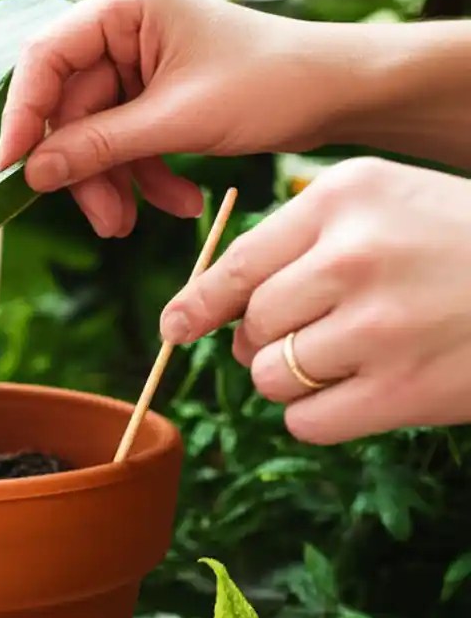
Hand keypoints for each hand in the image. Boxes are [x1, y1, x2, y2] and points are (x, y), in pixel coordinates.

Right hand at [0, 0, 356, 236]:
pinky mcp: (155, 94)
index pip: (45, 58)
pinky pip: (127, 140)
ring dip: (116, 182)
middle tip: (104, 221)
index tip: (14, 169)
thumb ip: (100, 145)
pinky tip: (179, 203)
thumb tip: (34, 175)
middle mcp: (124, 28)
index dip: (23, 115)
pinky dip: (146, 176)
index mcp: (126, 7)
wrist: (338, 95)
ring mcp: (139, 62)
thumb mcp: (178, 120)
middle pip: (71, 107)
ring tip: (135, 224)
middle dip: (88, 169)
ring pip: (96, 132)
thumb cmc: (272, 85)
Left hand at [159, 158, 470, 443]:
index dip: (196, 304)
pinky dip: (315, 416)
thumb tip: (203, 302)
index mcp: (342, 196)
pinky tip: (354, 393)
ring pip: (269, 375)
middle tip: (303, 335)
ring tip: (338, 359)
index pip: (234, 263)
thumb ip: (297, 234)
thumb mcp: (381, 200)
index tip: (176, 326)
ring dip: (288, 379)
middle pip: (249, 324)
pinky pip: (306, 421)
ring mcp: (379, 324)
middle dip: (259, 340)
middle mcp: (353, 255)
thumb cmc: (453, 239)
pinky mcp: (405, 389)